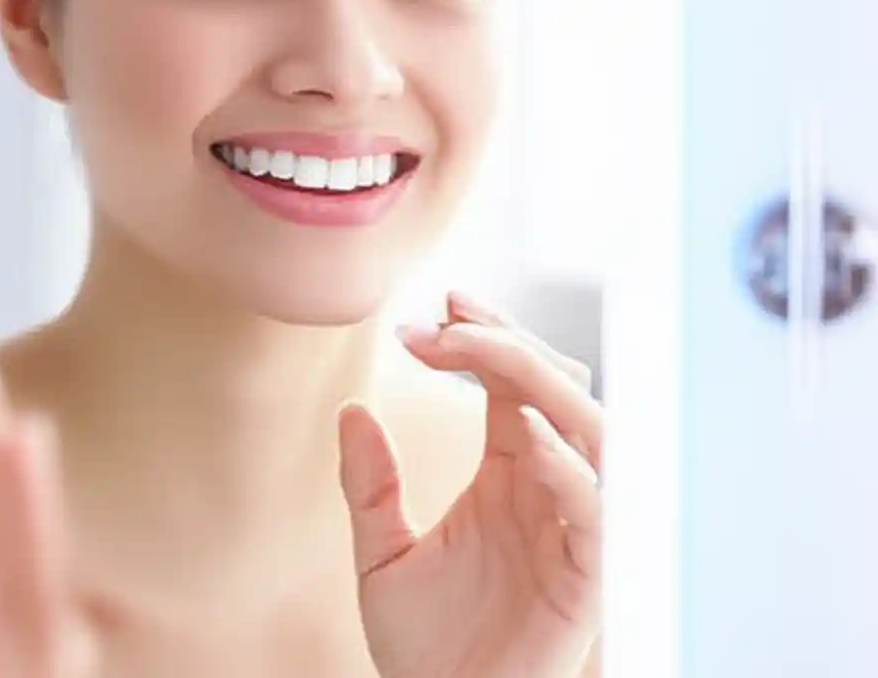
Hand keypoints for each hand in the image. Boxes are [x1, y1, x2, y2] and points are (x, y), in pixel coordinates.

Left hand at [339, 293, 600, 677]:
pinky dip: (569, 467)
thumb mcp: (380, 553)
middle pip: (554, 390)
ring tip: (478, 347)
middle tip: (446, 315)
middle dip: (505, 341)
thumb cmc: (424, 645)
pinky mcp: (586, 576)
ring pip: (589, 432)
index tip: (439, 304)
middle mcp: (545, 490)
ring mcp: (570, 529)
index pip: (512, 384)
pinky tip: (522, 432)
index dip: (484, 336)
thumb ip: (369, 485)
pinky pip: (596, 510)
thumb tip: (351, 411)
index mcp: (506, 475)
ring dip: (537, 383)